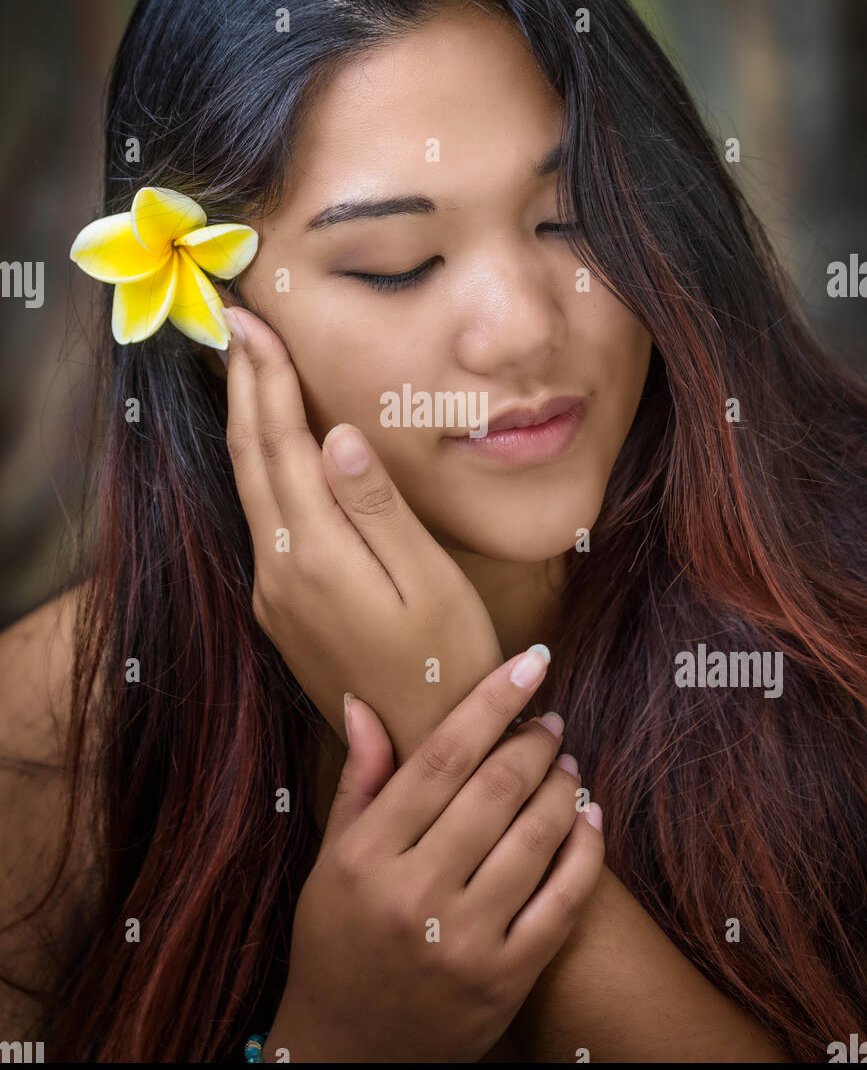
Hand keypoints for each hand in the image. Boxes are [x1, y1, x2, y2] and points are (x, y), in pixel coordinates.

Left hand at [222, 304, 502, 759]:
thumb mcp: (428, 581)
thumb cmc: (449, 662)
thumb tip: (338, 433)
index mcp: (315, 555)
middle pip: (252, 459)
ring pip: (250, 489)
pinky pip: (263, 519)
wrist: (425, 749)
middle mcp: (278, 571)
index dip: (267, 378)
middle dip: (244, 386)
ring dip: (246, 424)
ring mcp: (274, 594)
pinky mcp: (282, 610)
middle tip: (236, 326)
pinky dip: (261, 467)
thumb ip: (379, 507)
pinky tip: (270, 450)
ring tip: (244, 370)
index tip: (251, 320)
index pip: (282, 443)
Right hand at [263, 647, 604, 1062]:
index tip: (531, 661)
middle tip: (551, 721)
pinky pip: (564, 901)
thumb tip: (363, 702)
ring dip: (565, 787)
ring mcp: (464, 941)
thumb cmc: (336, 941)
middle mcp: (415, 895)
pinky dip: (587, 851)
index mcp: (366, 856)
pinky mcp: (506, 979)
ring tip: (569, 764)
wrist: (348, 1052)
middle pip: (496, 789)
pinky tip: (590, 819)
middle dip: (536, 742)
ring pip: (537, 837)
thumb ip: (358, 781)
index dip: (492, 700)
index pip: (441, 757)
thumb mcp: (331, 860)